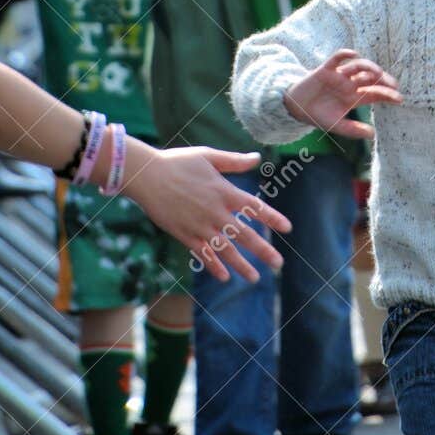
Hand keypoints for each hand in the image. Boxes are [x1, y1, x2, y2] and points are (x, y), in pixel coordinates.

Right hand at [122, 145, 292, 282]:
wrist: (147, 175)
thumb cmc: (178, 161)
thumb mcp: (208, 156)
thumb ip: (234, 161)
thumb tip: (257, 158)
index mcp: (224, 191)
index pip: (255, 207)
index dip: (272, 218)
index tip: (287, 228)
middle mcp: (215, 211)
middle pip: (244, 235)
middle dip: (263, 251)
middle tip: (278, 265)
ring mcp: (200, 225)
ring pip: (225, 250)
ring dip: (241, 265)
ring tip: (255, 278)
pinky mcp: (184, 234)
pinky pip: (202, 253)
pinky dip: (214, 265)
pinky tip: (224, 276)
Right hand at [281, 47, 402, 138]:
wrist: (297, 108)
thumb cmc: (319, 116)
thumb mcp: (336, 126)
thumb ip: (353, 130)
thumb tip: (373, 135)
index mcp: (355, 97)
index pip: (375, 93)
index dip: (388, 94)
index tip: (399, 98)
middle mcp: (350, 84)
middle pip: (371, 77)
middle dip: (383, 79)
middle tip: (392, 84)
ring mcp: (339, 76)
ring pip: (358, 66)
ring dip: (368, 67)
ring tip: (376, 73)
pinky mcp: (326, 69)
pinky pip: (337, 58)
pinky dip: (345, 54)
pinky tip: (353, 54)